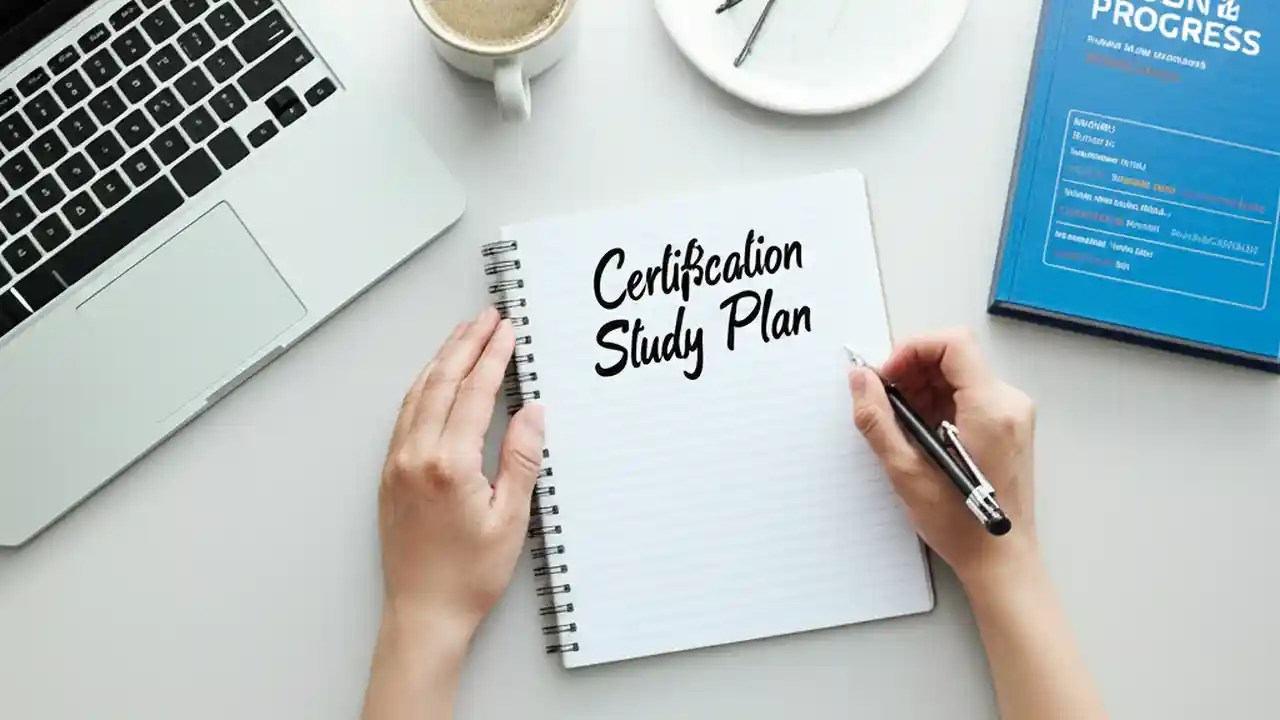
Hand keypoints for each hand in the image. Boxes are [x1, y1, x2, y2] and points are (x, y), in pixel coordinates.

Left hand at [379, 307, 545, 640]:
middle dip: (467, 345)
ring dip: (442, 359)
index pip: (475, 393)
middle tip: (488, 318)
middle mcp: (416, 456)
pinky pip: (405, 414)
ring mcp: (397, 463)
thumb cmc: (469, 575)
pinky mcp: (389, 474)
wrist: (423, 614)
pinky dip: (423, 386)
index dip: (493, 357)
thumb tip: (533, 412)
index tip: (507, 331)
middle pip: (443, 382)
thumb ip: (521, 458)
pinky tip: (435, 377)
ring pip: (419, 393)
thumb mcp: (511, 519)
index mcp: (449, 464)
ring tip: (463, 334)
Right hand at [848, 330, 1038, 591]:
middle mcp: (1008, 403)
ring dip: (922, 389)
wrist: (1001, 560)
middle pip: (954, 357)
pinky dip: (937, 404)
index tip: (885, 377)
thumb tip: (859, 379)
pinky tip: (920, 434)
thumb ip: (878, 419)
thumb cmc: (961, 524)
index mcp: (991, 408)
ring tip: (900, 425)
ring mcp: (1011, 414)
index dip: (912, 349)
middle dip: (912, 370)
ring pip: (958, 376)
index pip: (953, 343)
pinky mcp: (1006, 426)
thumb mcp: (906, 471)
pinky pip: (966, 396)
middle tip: (884, 401)